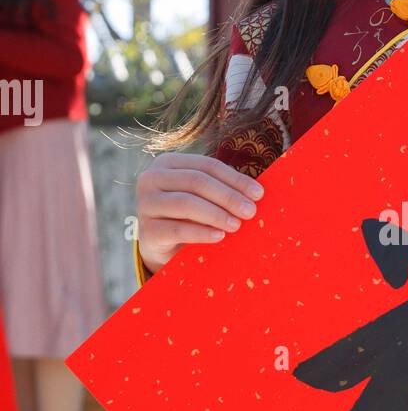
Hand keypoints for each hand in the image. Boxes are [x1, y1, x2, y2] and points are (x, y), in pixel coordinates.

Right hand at [136, 153, 264, 273]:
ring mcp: (145, 204)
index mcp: (168, 163)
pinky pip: (178, 229)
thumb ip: (222, 188)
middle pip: (197, 181)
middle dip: (228, 196)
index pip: (207, 166)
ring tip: (237, 225)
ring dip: (216, 214)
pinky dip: (201, 232)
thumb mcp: (203, 197)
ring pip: (186, 203)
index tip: (259, 194)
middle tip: (251, 211)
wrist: (162, 247)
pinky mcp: (147, 230)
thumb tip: (258, 192)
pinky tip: (219, 236)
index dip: (235, 179)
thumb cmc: (189, 216)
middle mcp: (151, 178)